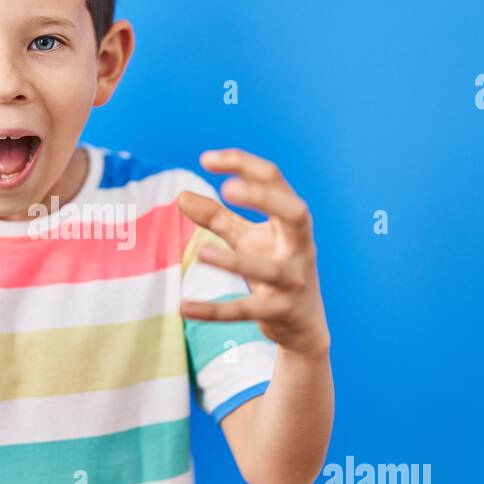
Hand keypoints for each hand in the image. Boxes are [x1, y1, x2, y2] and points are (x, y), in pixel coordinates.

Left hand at [176, 148, 329, 356]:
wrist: (304, 324)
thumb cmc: (274, 266)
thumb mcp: (247, 238)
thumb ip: (217, 217)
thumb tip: (180, 196)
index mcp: (292, 222)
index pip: (275, 181)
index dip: (244, 165)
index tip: (206, 159)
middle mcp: (300, 247)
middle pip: (295, 213)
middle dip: (264, 197)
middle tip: (226, 189)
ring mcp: (293, 281)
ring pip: (269, 269)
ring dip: (234, 261)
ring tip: (201, 253)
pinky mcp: (279, 312)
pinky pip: (246, 311)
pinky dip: (215, 311)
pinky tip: (184, 308)